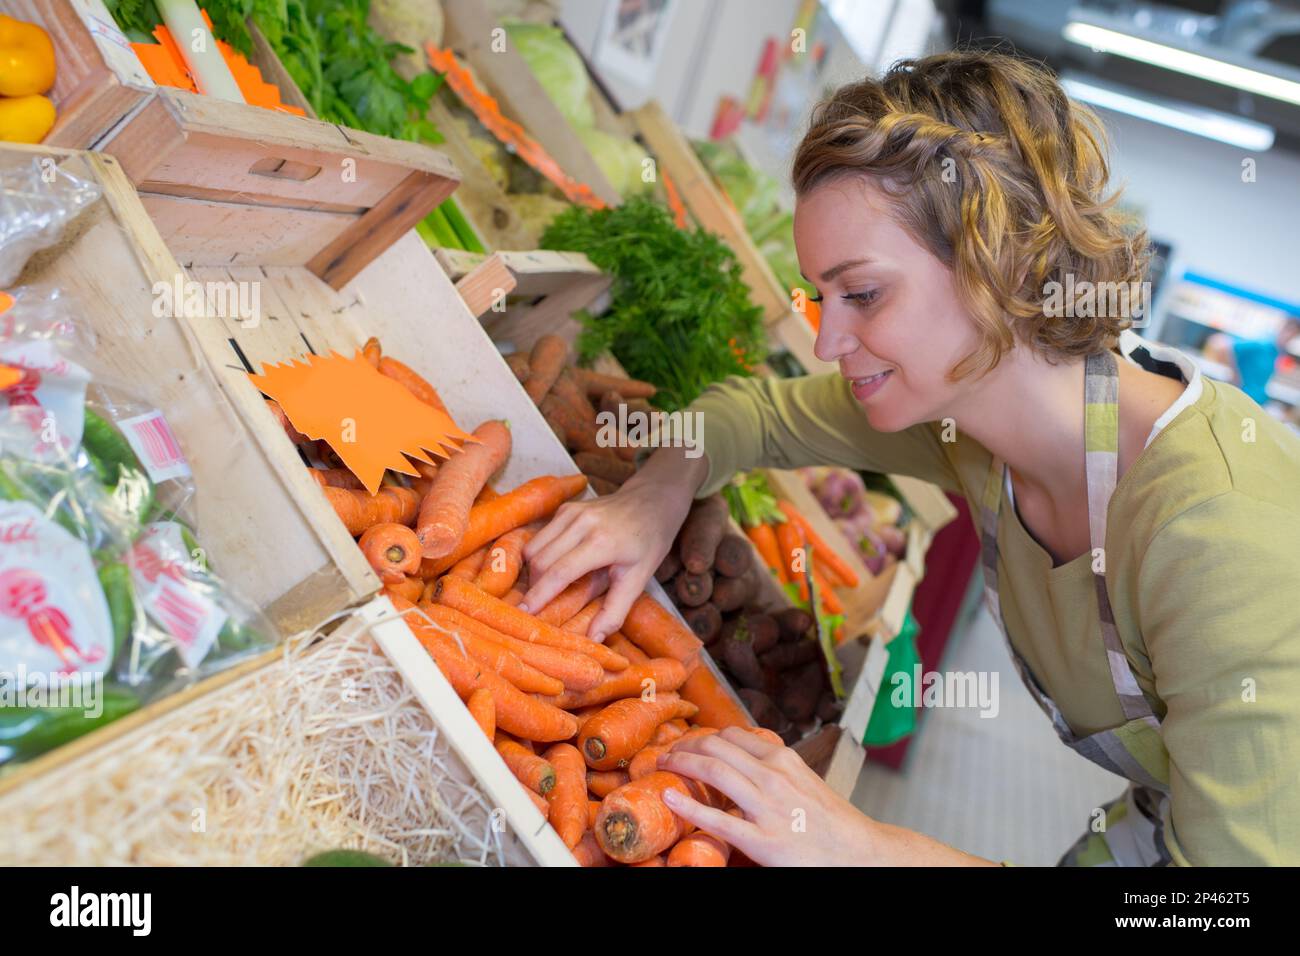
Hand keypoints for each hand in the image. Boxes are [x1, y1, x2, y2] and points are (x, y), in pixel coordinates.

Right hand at [520, 447, 706, 639]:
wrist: (652, 501)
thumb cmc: (649, 543)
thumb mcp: (639, 580)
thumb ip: (615, 611)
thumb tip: (594, 640)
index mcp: (602, 542)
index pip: (560, 571)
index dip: (540, 595)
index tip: (524, 613)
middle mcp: (583, 523)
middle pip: (541, 560)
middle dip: (535, 586)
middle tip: (539, 607)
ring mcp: (571, 512)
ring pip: (534, 547)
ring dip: (534, 571)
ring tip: (547, 588)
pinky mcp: (565, 508)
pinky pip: (540, 536)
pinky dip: (540, 555)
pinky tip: (554, 567)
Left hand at [659, 727, 879, 865]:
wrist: (862, 854)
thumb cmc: (833, 821)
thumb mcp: (804, 781)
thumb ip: (775, 770)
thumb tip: (743, 763)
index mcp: (784, 759)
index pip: (733, 735)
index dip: (704, 737)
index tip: (689, 743)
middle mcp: (774, 776)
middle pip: (716, 747)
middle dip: (685, 746)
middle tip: (668, 753)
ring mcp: (767, 808)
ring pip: (713, 771)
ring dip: (680, 764)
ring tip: (662, 765)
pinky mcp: (763, 841)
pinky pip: (718, 820)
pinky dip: (689, 805)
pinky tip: (669, 797)